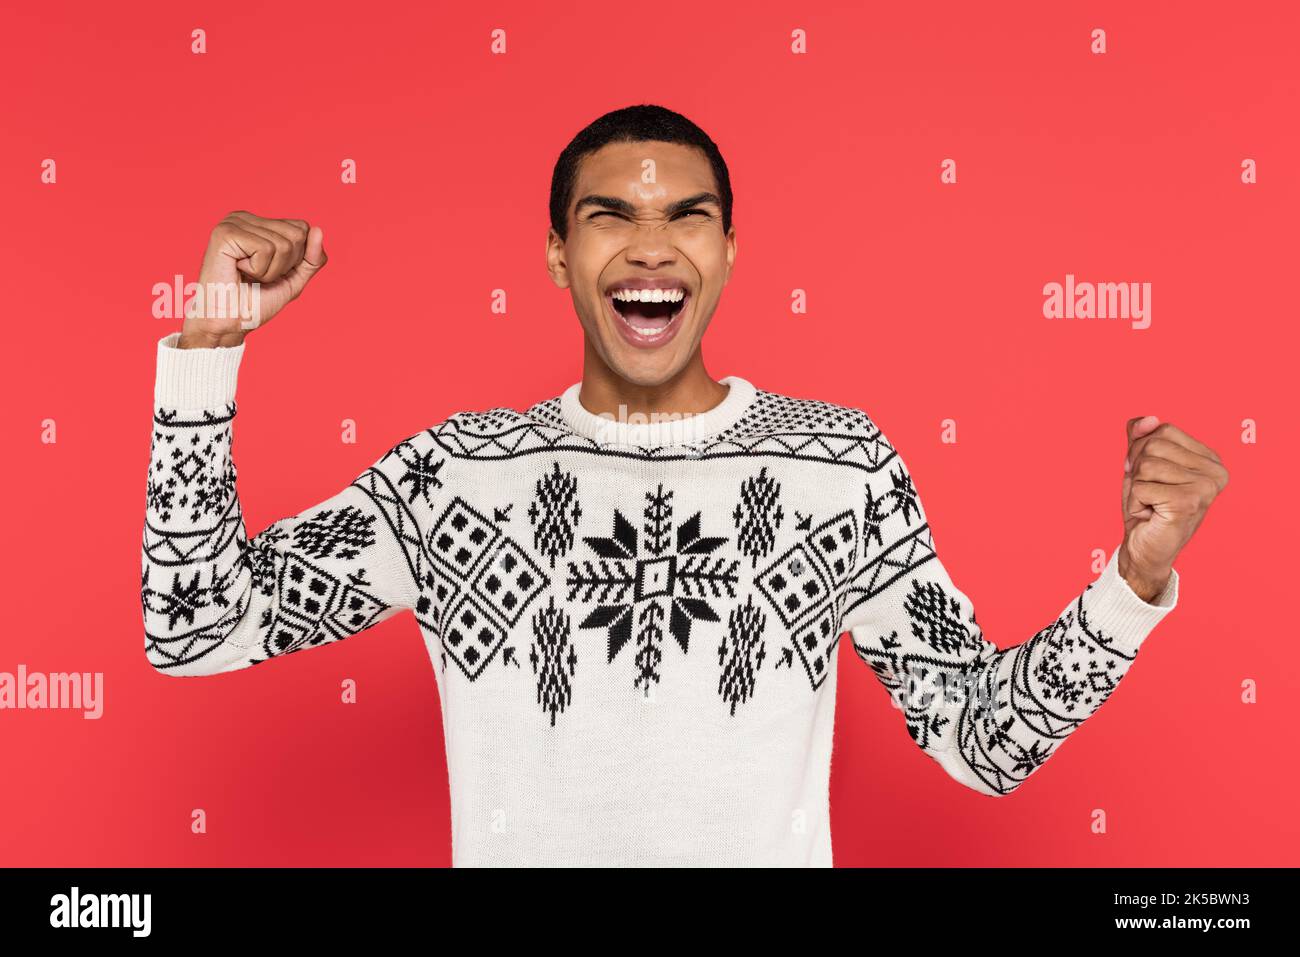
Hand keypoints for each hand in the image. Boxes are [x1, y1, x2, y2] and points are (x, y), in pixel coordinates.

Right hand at [179, 211, 327, 347]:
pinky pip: (266, 248)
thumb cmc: (256, 301)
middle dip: (285, 265)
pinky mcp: (225, 233)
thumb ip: (312, 257)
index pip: (302, 228)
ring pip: (283, 244)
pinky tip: (238, 271)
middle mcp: (244, 217)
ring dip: (270, 271)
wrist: (231, 322)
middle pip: (296, 234)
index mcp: (258, 223)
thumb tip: (318, 230)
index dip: (295, 258)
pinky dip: (259, 269)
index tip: (270, 271)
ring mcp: (233, 222)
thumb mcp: (295, 278)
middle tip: (257, 276)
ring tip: (247, 275)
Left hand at [1118, 416, 1228, 600]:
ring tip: (1150, 504)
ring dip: (1136, 487)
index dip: (1142, 451)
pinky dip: (1136, 501)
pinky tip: (1151, 515)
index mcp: (1211, 458)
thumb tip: (1148, 419)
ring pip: (1145, 464)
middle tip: (1149, 494)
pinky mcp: (1189, 502)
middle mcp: (1216, 472)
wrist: (1144, 549)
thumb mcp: (1140, 464)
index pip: (1163, 429)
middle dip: (1137, 469)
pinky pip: (1141, 486)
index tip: (1150, 477)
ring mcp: (1206, 488)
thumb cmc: (1146, 506)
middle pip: (1153, 444)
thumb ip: (1142, 436)